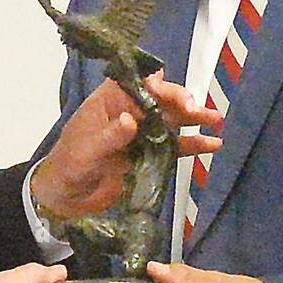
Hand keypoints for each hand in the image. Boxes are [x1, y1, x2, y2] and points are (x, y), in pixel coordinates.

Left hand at [31, 71, 222, 219]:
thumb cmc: (69, 165)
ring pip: (174, 119)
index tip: (171, 94)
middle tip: (197, 109)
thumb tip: (131, 119)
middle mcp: (131, 111)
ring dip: (195, 117)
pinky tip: (213, 144)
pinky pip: (176, 146)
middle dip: (182, 100)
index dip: (158, 84)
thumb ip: (110, 135)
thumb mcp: (85, 150)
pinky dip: (194, 144)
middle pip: (162, 98)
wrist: (67, 199)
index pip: (139, 83)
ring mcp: (143, 133)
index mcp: (110, 100)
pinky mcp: (151, 154)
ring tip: (216, 119)